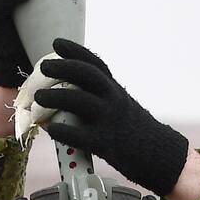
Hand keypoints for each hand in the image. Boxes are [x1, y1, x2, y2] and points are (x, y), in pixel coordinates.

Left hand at [34, 39, 188, 196]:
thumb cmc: (136, 133)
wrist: (162, 156)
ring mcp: (111, 120)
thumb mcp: (121, 108)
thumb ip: (100, 102)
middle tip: (44, 66)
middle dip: (64, 67)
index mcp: (116, 90)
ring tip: (38, 97)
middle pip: (87, 75)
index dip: (76, 51)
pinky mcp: (108, 143)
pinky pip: (81, 135)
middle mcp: (114, 99)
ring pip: (80, 100)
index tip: (57, 43)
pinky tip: (50, 130)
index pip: (96, 64)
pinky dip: (63, 131)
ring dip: (56, 96)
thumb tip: (69, 100)